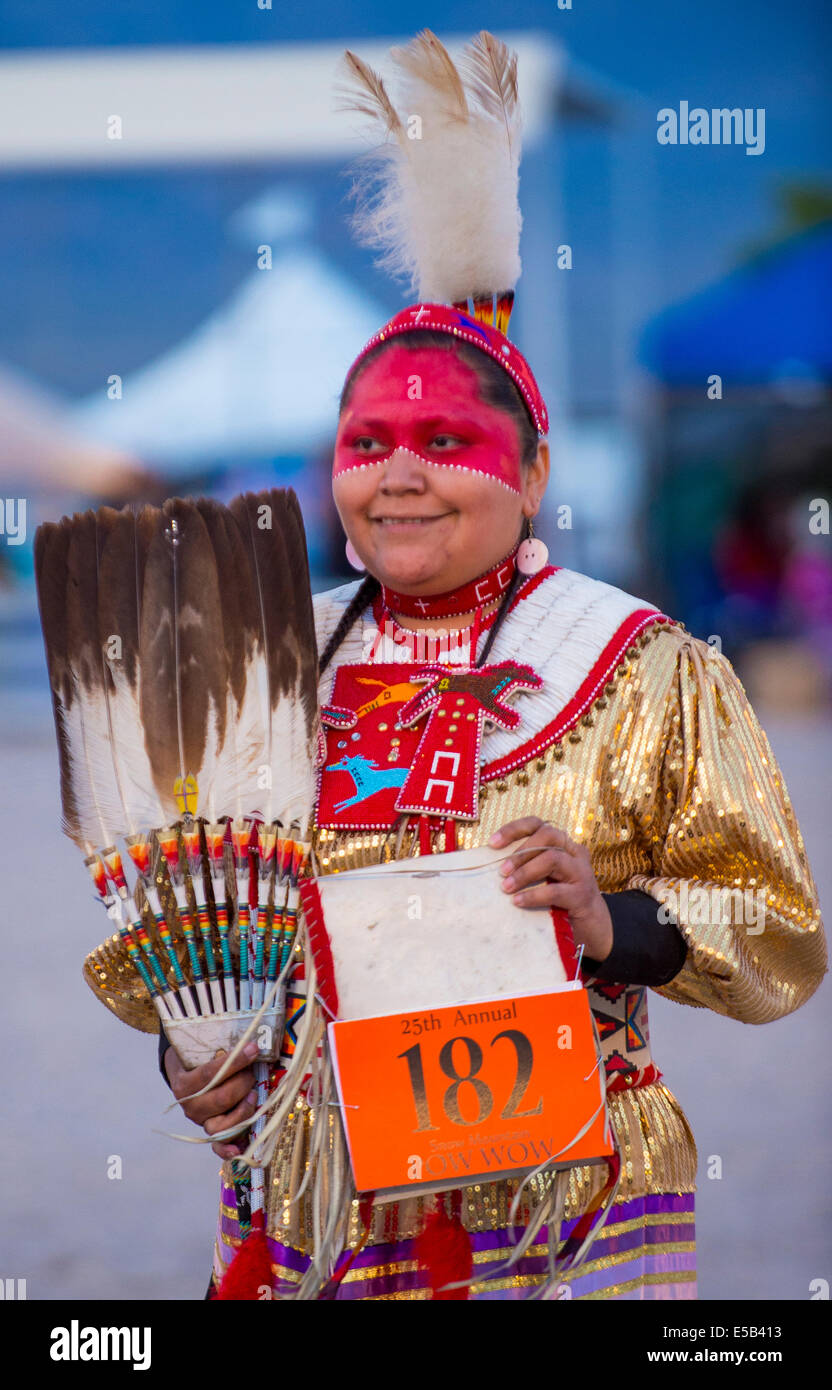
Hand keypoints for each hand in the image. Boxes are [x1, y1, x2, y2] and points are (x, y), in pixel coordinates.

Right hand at [164, 1040, 259, 1159]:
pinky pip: (219, 1147)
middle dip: (242, 1083)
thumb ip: (221, 1044)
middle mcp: (190, 1107)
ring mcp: (202, 1122)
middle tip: (251, 1072)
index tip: (253, 1048)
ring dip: (243, 1110)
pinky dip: (228, 1150)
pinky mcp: (212, 1134)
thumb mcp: (204, 1047)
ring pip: (222, 1126)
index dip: (234, 1062)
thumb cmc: (200, 1058)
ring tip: (253, 1095)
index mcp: (183, 1084)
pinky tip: (240, 1149)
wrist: (187, 1073)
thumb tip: (250, 1038)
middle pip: (221, 1099)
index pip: (210, 1074)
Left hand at [489, 816, 612, 962]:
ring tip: (506, 886)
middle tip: (501, 871)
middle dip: (521, 851)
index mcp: (562, 844)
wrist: (593, 927)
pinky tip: (518, 901)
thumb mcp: (544, 878)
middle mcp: (574, 853)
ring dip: (525, 871)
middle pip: (548, 835)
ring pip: (552, 858)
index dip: (514, 829)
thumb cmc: (560, 900)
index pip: (538, 824)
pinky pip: (556, 890)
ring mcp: (581, 872)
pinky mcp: (582, 895)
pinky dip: (534, 895)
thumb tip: (492, 865)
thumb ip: (527, 866)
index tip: (492, 843)